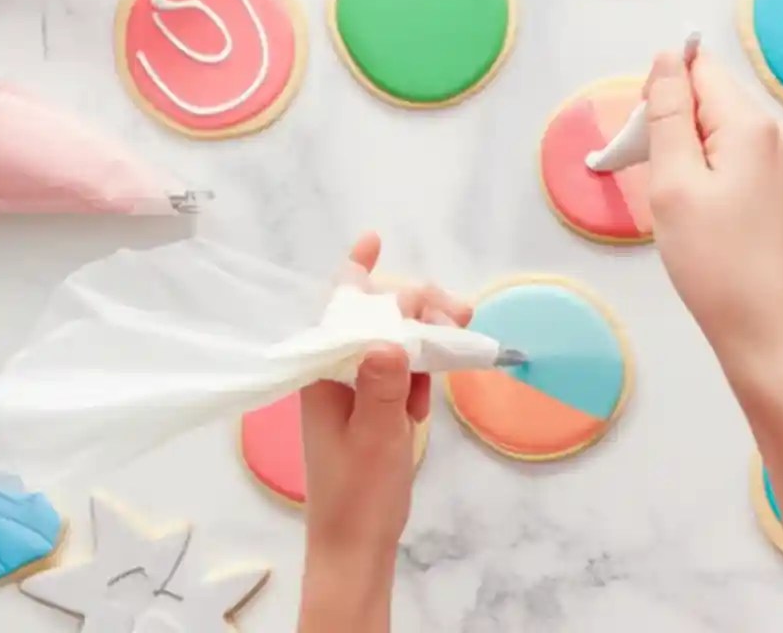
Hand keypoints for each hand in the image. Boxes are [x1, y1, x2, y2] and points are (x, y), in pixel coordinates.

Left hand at [300, 233, 470, 581]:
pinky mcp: (374, 407)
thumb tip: (389, 339)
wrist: (356, 543)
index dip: (355, 272)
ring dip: (425, 338)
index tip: (374, 240)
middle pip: (375, 319)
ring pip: (394, 342)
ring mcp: (355, 390)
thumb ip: (381, 388)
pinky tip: (430, 395)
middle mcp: (335, 374)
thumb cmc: (357, 493)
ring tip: (458, 340)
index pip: (336, 309)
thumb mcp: (374, 438)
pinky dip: (422, 372)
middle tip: (458, 315)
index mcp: (323, 375)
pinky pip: (401, 372)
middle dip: (416, 307)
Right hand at [644, 53, 782, 383]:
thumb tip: (667, 59)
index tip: (645, 140)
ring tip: (671, 197)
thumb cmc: (712, 262)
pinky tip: (691, 207)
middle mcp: (774, 133)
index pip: (698, 68)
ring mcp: (779, 161)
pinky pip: (729, 155)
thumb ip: (667, 113)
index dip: (661, 92)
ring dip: (683, 149)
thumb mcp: (673, 182)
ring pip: (716, 127)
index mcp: (751, 124)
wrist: (759, 327)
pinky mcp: (774, 187)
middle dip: (670, 122)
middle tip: (652, 175)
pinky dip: (702, 169)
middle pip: (708, 95)